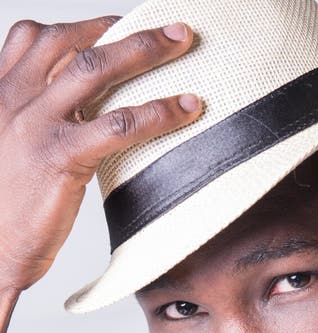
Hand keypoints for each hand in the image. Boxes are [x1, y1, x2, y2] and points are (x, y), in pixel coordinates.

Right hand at [0, 16, 202, 293]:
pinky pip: (117, 124)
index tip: (117, 25)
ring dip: (147, 51)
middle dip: (128, 31)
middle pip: (74, 44)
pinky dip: (158, 111)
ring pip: (96, 70)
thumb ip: (34, 121)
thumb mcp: (9, 149)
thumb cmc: (6, 208)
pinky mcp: (60, 157)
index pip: (34, 38)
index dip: (82, 27)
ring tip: (184, 46)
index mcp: (1, 95)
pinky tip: (186, 109)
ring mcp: (36, 126)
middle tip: (171, 31)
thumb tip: (78, 113)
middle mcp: (15, 100)